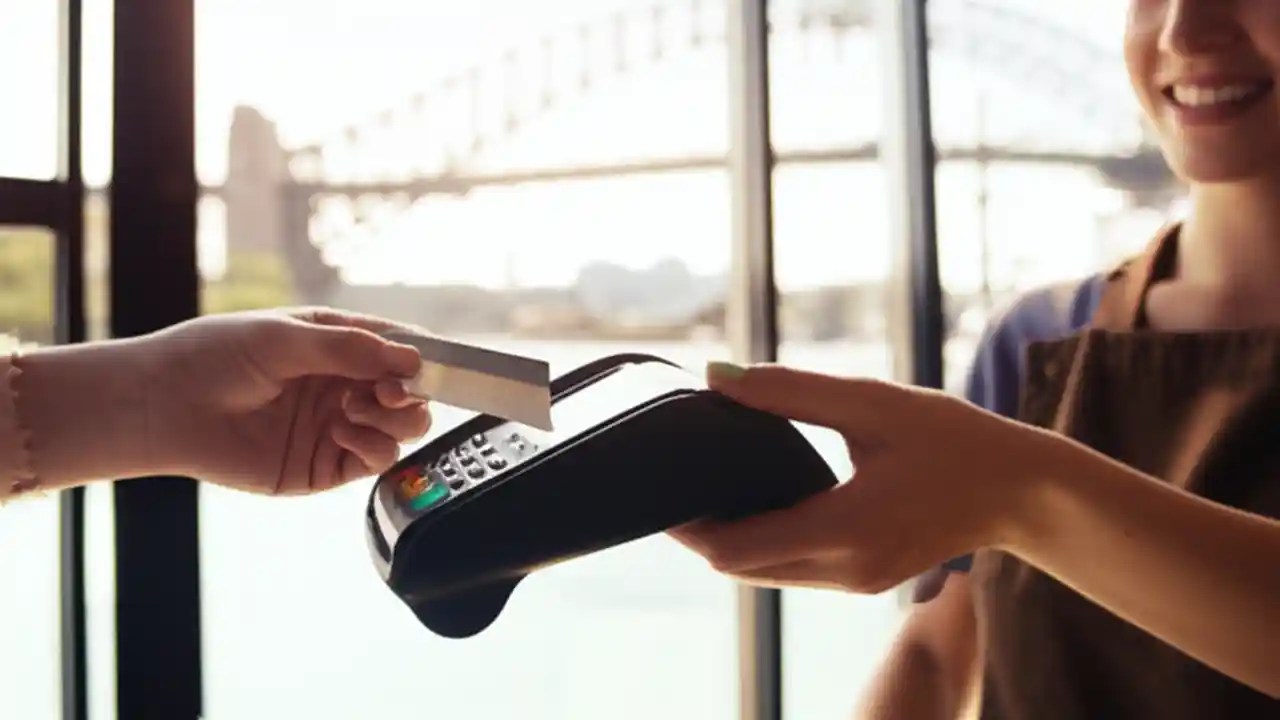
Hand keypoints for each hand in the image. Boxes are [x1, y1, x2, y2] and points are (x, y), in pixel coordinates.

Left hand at [141, 307, 430, 493]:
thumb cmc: (216, 357)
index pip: (399, 348)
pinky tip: (342, 433)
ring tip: (353, 411)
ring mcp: (338, 426)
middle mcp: (344, 385)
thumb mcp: (284, 338)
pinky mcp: (326, 465)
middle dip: (412, 393)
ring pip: (401, 428)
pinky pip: (375, 459)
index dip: (421, 356)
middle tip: (390, 392)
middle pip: (411, 393)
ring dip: (393, 419)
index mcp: (338, 344)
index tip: (427, 364)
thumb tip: (410, 359)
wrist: (165, 407)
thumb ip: (348, 349)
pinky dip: (372, 447)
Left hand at [670, 362, 1064, 593]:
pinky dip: (764, 544)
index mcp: (845, 529)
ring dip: (730, 541)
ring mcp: (856, 582)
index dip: (688, 527)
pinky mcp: (865, 580)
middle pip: (741, 568)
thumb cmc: (954, 439)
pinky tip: (754, 504)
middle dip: (700, 535)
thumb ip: (791, 391)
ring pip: (765, 575)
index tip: (659, 492)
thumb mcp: (873, 403)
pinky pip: (794, 570)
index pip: (735, 548)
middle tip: (670, 486)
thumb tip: (718, 376)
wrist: (1021, 490)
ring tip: (704, 490)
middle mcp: (845, 569)